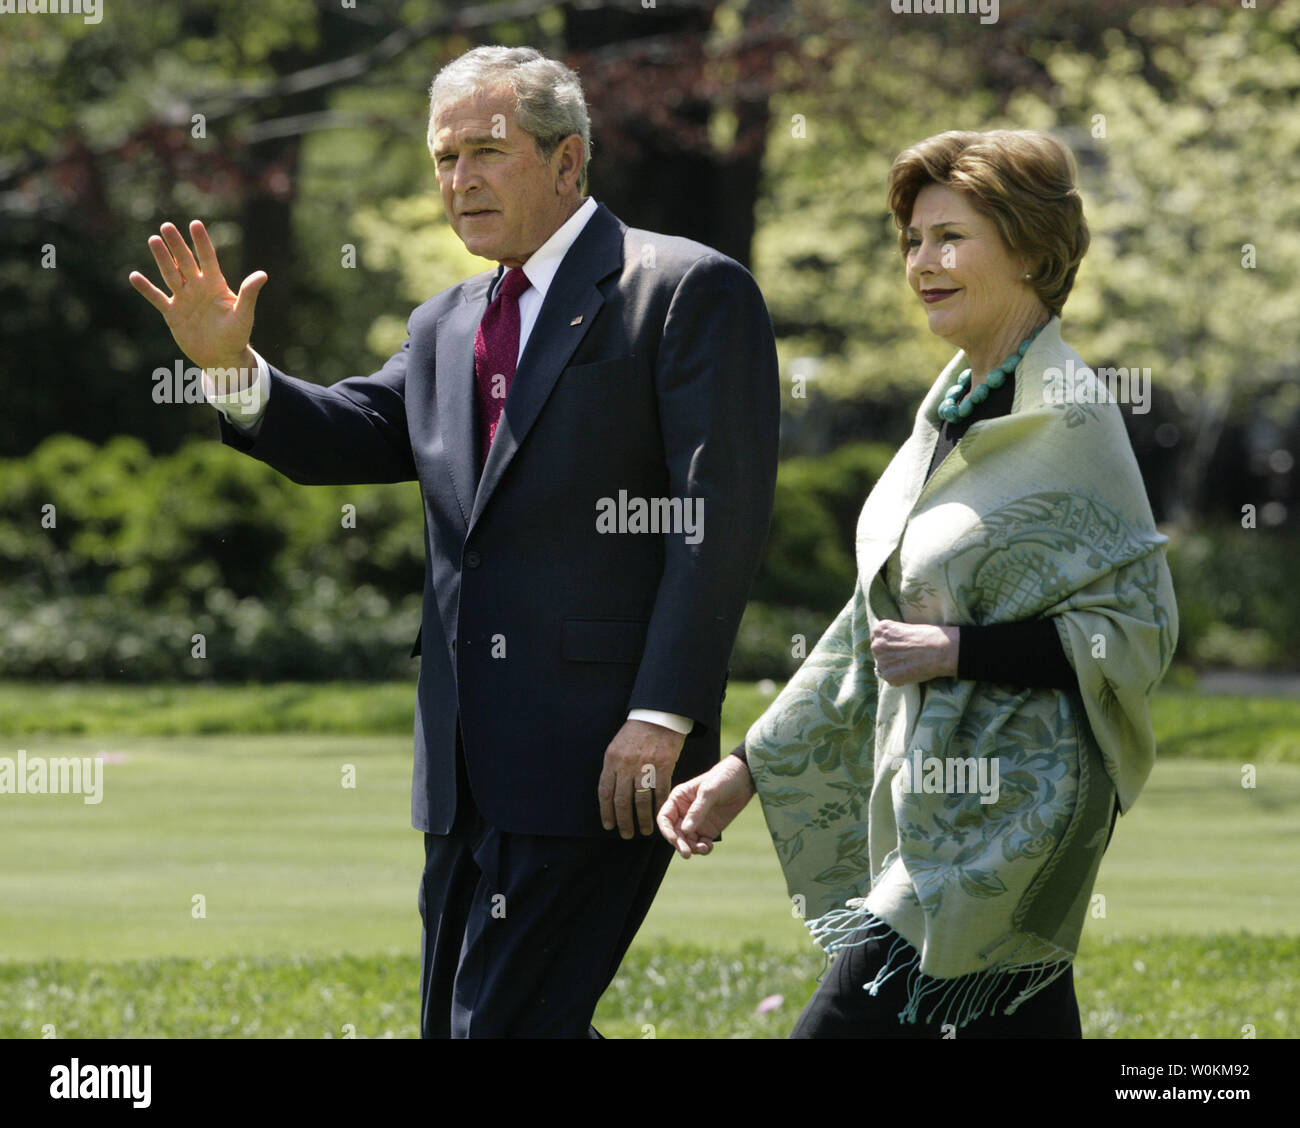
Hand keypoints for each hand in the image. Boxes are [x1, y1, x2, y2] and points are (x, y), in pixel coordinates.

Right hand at [128, 219, 265, 375]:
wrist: (221, 357)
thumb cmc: (237, 335)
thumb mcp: (244, 315)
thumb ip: (249, 294)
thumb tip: (263, 274)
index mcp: (215, 285)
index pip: (207, 258)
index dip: (201, 242)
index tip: (195, 224)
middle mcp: (198, 287)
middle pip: (185, 262)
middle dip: (177, 245)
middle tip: (167, 226)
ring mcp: (183, 299)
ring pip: (170, 274)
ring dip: (162, 258)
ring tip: (154, 240)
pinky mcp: (172, 314)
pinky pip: (157, 298)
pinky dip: (146, 289)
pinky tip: (134, 276)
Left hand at [597, 719, 686, 838]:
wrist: (658, 716)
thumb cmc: (635, 732)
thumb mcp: (617, 746)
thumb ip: (613, 768)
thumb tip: (610, 793)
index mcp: (612, 760)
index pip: (605, 792)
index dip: (606, 812)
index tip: (609, 825)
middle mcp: (626, 765)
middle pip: (622, 801)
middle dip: (623, 821)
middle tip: (626, 834)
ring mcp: (645, 766)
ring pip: (641, 801)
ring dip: (642, 819)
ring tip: (645, 831)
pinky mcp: (663, 766)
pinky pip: (660, 792)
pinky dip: (659, 806)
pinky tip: (659, 815)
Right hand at [656, 755, 754, 858]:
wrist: (744, 779)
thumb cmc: (723, 779)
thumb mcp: (709, 792)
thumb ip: (697, 811)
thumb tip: (685, 831)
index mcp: (678, 799)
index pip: (665, 818)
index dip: (666, 831)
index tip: (675, 840)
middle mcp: (684, 812)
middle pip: (675, 833)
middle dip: (679, 844)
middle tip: (687, 853)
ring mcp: (696, 822)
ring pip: (687, 841)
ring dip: (692, 848)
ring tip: (703, 848)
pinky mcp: (708, 829)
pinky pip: (701, 844)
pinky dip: (703, 849)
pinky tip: (709, 847)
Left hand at [870, 620, 958, 685]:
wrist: (940, 650)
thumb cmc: (927, 636)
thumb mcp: (905, 627)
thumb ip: (891, 636)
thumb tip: (886, 648)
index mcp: (880, 630)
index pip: (877, 638)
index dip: (889, 643)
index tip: (901, 646)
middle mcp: (876, 645)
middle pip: (878, 652)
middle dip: (889, 655)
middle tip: (907, 656)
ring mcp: (881, 661)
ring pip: (883, 666)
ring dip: (893, 666)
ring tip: (910, 663)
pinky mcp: (889, 676)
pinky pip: (889, 678)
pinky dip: (898, 676)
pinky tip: (910, 671)